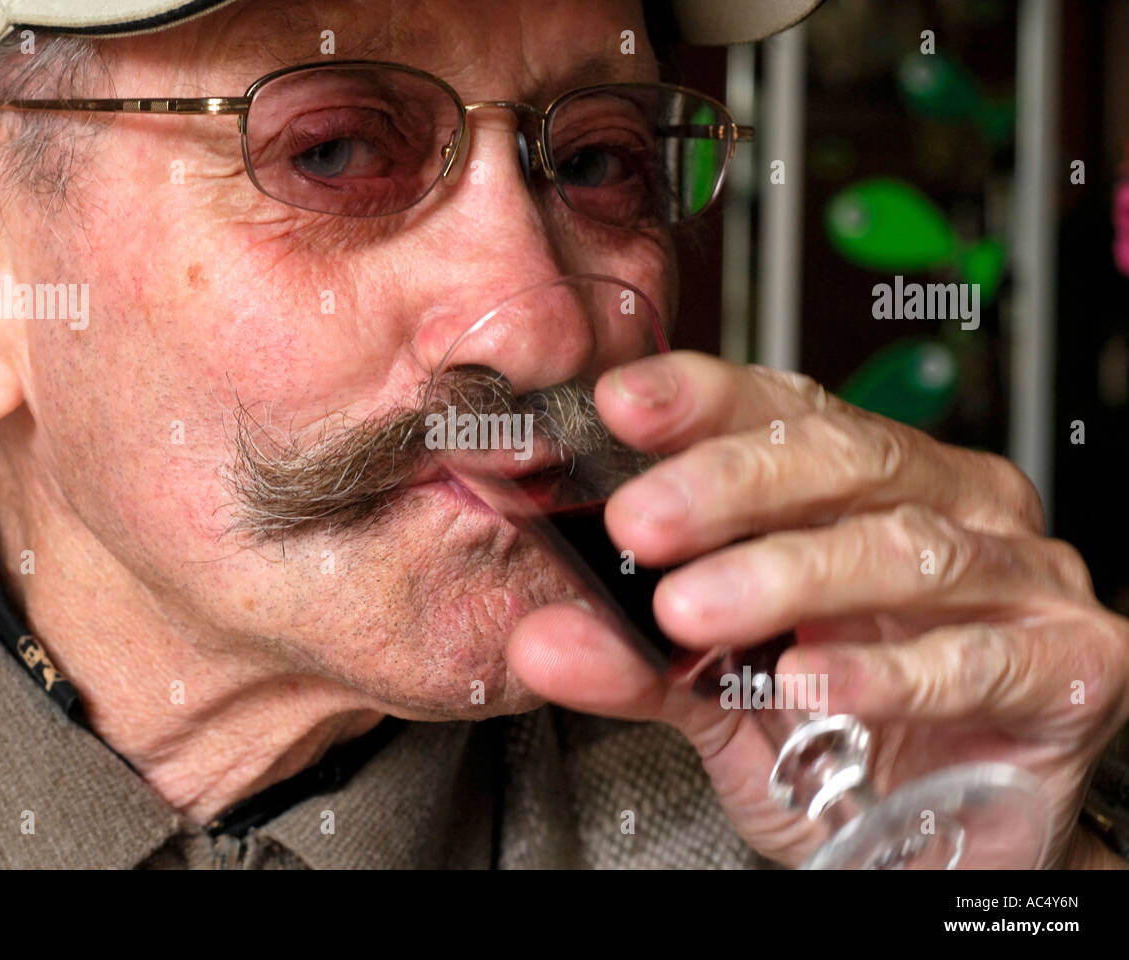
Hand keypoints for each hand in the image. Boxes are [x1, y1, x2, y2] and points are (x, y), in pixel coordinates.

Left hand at [507, 351, 1128, 867]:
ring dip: (788, 575)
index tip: (624, 402)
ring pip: (901, 547)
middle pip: (844, 458)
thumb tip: (546, 638)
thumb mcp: (721, 697)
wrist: (946, 842)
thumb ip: (640, 661)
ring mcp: (1018, 580)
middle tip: (642, 519)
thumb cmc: (847, 742)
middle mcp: (950, 508)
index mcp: (868, 487)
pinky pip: (973, 657)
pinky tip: (810, 681)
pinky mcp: (1069, 665)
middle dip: (731, 483)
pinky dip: (883, 669)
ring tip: (697, 609)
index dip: (705, 400)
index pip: (784, 411)